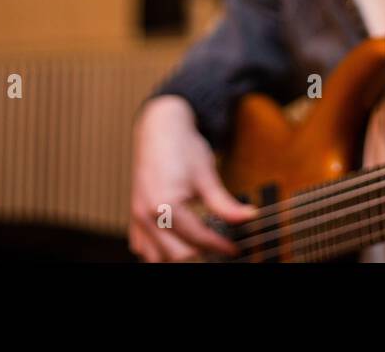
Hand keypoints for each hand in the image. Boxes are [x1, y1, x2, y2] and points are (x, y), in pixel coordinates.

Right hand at [128, 95, 257, 261]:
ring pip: (157, 257)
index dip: (220, 246)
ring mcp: (137, 216)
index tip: (235, 248)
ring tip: (201, 246)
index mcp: (165, 205)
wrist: (160, 128)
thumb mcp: (207, 176)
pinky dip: (159, 251)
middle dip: (201, 254)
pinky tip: (177, 242)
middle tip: (221, 245)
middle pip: (177, 255)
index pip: (197, 239)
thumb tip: (250, 217)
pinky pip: (143, 247)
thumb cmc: (182, 147)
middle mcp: (146, 215)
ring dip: (178, 255)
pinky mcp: (134, 215)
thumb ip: (225, 204)